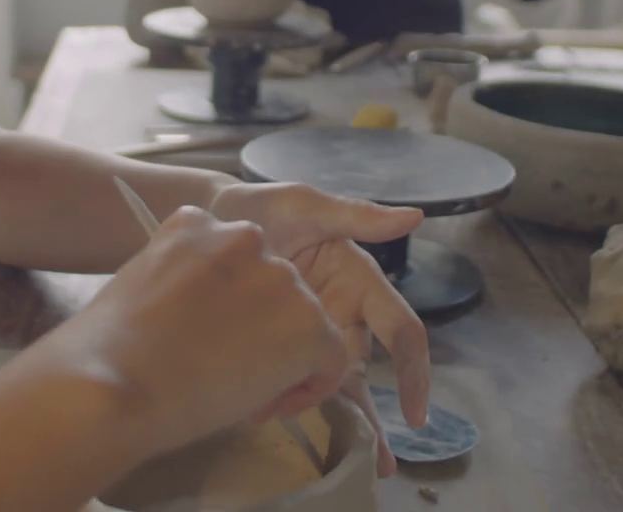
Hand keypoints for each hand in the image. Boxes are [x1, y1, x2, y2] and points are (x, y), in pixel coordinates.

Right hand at [48, 207, 352, 464]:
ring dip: (284, 357)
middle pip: (272, 289)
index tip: (206, 340)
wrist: (113, 381)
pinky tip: (272, 403)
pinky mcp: (309, 323)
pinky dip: (312, 384)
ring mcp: (281, 277)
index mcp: (197, 224)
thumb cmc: (107, 352)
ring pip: (303, 322)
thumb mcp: (140, 287)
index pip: (233, 259)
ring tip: (241, 392)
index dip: (228, 306)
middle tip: (225, 371)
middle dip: (259, 329)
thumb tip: (202, 319)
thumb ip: (182, 284)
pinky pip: (331, 358)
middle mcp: (245, 237)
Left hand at [210, 183, 430, 476]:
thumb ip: (355, 216)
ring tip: (266, 413)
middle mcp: (342, 314)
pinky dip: (279, 397)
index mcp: (359, 282)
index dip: (413, 371)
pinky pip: (290, 378)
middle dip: (333, 396)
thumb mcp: (304, 206)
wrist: (207, 219)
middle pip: (352, 367)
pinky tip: (255, 409)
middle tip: (291, 409)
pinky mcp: (277, 344)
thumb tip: (416, 216)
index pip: (401, 330)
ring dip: (302, 401)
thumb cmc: (260, 207)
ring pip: (323, 381)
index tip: (414, 416)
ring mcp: (309, 333)